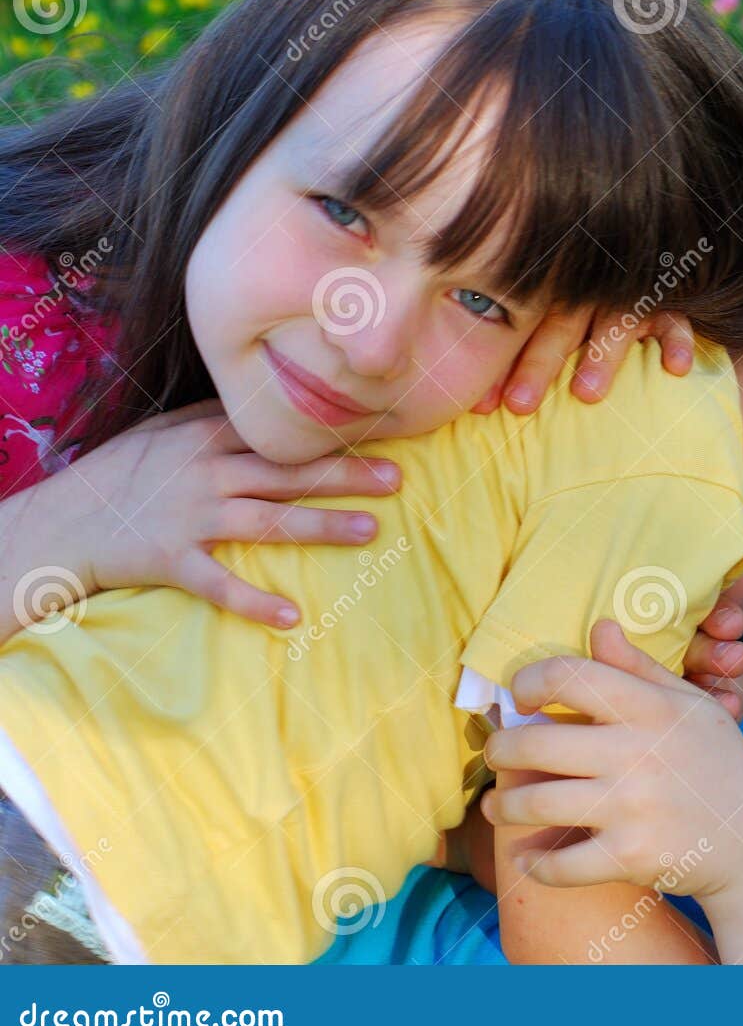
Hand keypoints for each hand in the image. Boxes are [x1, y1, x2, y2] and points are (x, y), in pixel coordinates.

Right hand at [30, 400, 398, 628]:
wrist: (63, 520)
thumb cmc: (122, 472)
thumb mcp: (164, 431)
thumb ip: (216, 418)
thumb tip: (269, 409)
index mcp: (207, 438)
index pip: (280, 433)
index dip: (330, 433)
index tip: (379, 432)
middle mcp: (206, 473)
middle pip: (287, 473)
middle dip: (344, 474)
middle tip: (396, 479)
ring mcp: (191, 518)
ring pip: (267, 521)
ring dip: (321, 526)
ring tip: (370, 531)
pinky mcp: (172, 560)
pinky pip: (220, 584)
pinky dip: (254, 602)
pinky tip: (292, 616)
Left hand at [475, 307, 695, 413]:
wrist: (645, 241)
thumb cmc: (580, 297)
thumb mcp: (546, 309)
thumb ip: (515, 339)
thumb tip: (469, 400)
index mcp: (552, 286)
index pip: (522, 321)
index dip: (504, 363)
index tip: (485, 406)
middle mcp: (590, 285)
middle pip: (561, 321)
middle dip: (539, 363)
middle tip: (519, 406)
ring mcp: (631, 289)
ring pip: (616, 319)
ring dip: (601, 356)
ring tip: (585, 395)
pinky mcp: (671, 299)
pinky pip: (676, 318)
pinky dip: (677, 340)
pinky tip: (676, 369)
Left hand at [482, 621, 742, 962]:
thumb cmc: (717, 762)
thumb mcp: (689, 706)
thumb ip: (639, 668)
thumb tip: (599, 626)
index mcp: (650, 707)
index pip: (570, 676)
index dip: (530, 681)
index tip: (521, 697)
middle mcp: (636, 752)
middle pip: (535, 745)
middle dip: (501, 750)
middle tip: (496, 753)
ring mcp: (632, 806)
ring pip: (535, 805)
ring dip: (503, 807)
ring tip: (497, 806)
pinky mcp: (630, 856)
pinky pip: (560, 864)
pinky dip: (534, 864)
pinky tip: (527, 858)